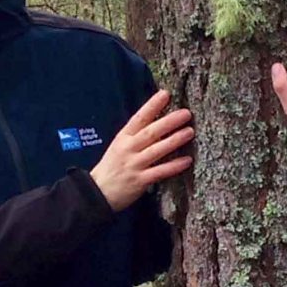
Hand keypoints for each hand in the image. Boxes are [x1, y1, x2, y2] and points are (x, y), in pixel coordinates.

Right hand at [91, 90, 193, 211]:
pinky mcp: (139, 181)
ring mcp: (134, 165)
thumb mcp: (119, 146)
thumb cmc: (112, 167)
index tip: (165, 94)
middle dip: (169, 121)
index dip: (152, 105)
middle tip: (186, 113)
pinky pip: (160, 172)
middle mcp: (128, 149)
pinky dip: (174, 166)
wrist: (97, 192)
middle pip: (150, 132)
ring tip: (190, 132)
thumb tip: (159, 122)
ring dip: (174, 140)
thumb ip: (136, 135)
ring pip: (157, 150)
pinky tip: (187, 160)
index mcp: (123, 138)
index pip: (139, 118)